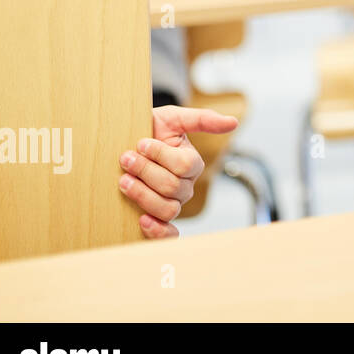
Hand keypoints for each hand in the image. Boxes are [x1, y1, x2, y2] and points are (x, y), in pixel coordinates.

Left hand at [117, 106, 238, 238]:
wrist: (120, 144)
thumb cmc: (148, 131)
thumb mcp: (173, 118)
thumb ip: (203, 119)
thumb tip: (234, 122)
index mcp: (192, 165)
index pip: (184, 165)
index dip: (160, 154)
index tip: (140, 143)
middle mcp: (185, 187)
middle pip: (173, 187)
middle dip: (145, 171)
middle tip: (125, 159)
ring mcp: (171, 204)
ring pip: (168, 209)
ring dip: (142, 195)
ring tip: (124, 181)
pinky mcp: (155, 220)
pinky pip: (167, 235)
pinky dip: (158, 231)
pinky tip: (142, 220)